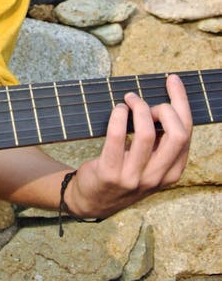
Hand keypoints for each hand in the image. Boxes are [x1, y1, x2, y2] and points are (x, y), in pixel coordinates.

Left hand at [67, 74, 192, 218]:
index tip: (172, 81)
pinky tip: (117, 110)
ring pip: (146, 133)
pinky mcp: (110, 174)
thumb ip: (161, 141)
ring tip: (128, 100)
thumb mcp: (150, 163)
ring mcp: (134, 177)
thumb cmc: (124, 170)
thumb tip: (166, 102)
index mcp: (172, 172)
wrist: (93, 199)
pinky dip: (118, 116)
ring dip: (139, 107)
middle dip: (165, 107)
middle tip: (144, 101)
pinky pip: (117, 137)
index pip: (186, 133)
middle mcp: (157, 177)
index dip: (181, 103)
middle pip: (176, 134)